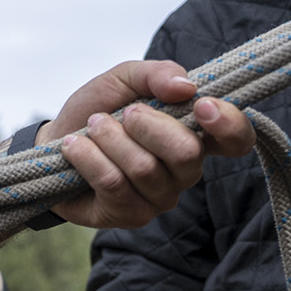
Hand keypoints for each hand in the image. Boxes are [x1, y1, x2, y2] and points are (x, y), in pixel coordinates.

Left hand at [45, 62, 252, 229]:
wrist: (52, 145)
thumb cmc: (98, 110)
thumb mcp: (124, 79)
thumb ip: (156, 74)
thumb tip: (186, 86)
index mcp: (196, 135)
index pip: (238, 139)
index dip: (229, 124)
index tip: (203, 105)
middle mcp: (186, 170)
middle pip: (186, 153)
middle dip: (147, 125)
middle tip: (125, 113)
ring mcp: (161, 197)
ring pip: (145, 168)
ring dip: (111, 139)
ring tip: (93, 127)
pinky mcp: (131, 215)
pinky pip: (114, 184)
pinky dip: (90, 158)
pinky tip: (76, 148)